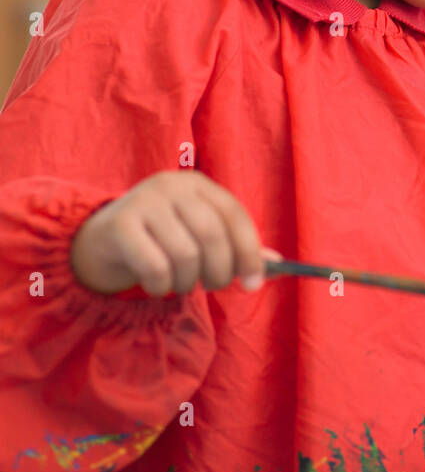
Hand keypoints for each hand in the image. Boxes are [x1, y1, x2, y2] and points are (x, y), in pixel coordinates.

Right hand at [70, 171, 281, 295]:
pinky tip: (158, 285)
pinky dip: (162, 285)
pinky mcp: (120, 224)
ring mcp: (144, 201)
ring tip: (182, 285)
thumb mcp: (197, 236)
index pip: (234, 214)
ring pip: (184, 253)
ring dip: (188, 282)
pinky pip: (155, 265)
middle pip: (211, 234)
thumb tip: (276, 265)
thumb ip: (234, 247)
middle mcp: (172, 185)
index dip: (249, 251)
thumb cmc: (161, 239)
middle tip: (214, 286)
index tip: (254, 283)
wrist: (101, 240)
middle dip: (220, 271)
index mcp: (197, 185)